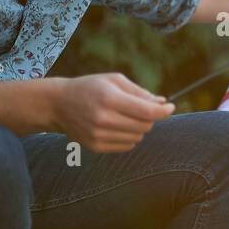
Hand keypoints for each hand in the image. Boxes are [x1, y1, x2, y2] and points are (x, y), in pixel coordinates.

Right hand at [51, 73, 173, 153]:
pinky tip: (117, 126)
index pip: (147, 112)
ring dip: (139, 127)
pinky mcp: (95, 147)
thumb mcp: (114, 80)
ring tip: (125, 116)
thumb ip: (140, 92)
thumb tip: (163, 103)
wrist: (58, 104)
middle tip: (142, 109)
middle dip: (150, 117)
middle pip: (145, 126)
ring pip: (138, 137)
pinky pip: (127, 146)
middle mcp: (104, 119)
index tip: (170, 107)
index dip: (164, 111)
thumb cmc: (90, 88)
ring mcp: (98, 135)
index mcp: (110, 99)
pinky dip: (129, 137)